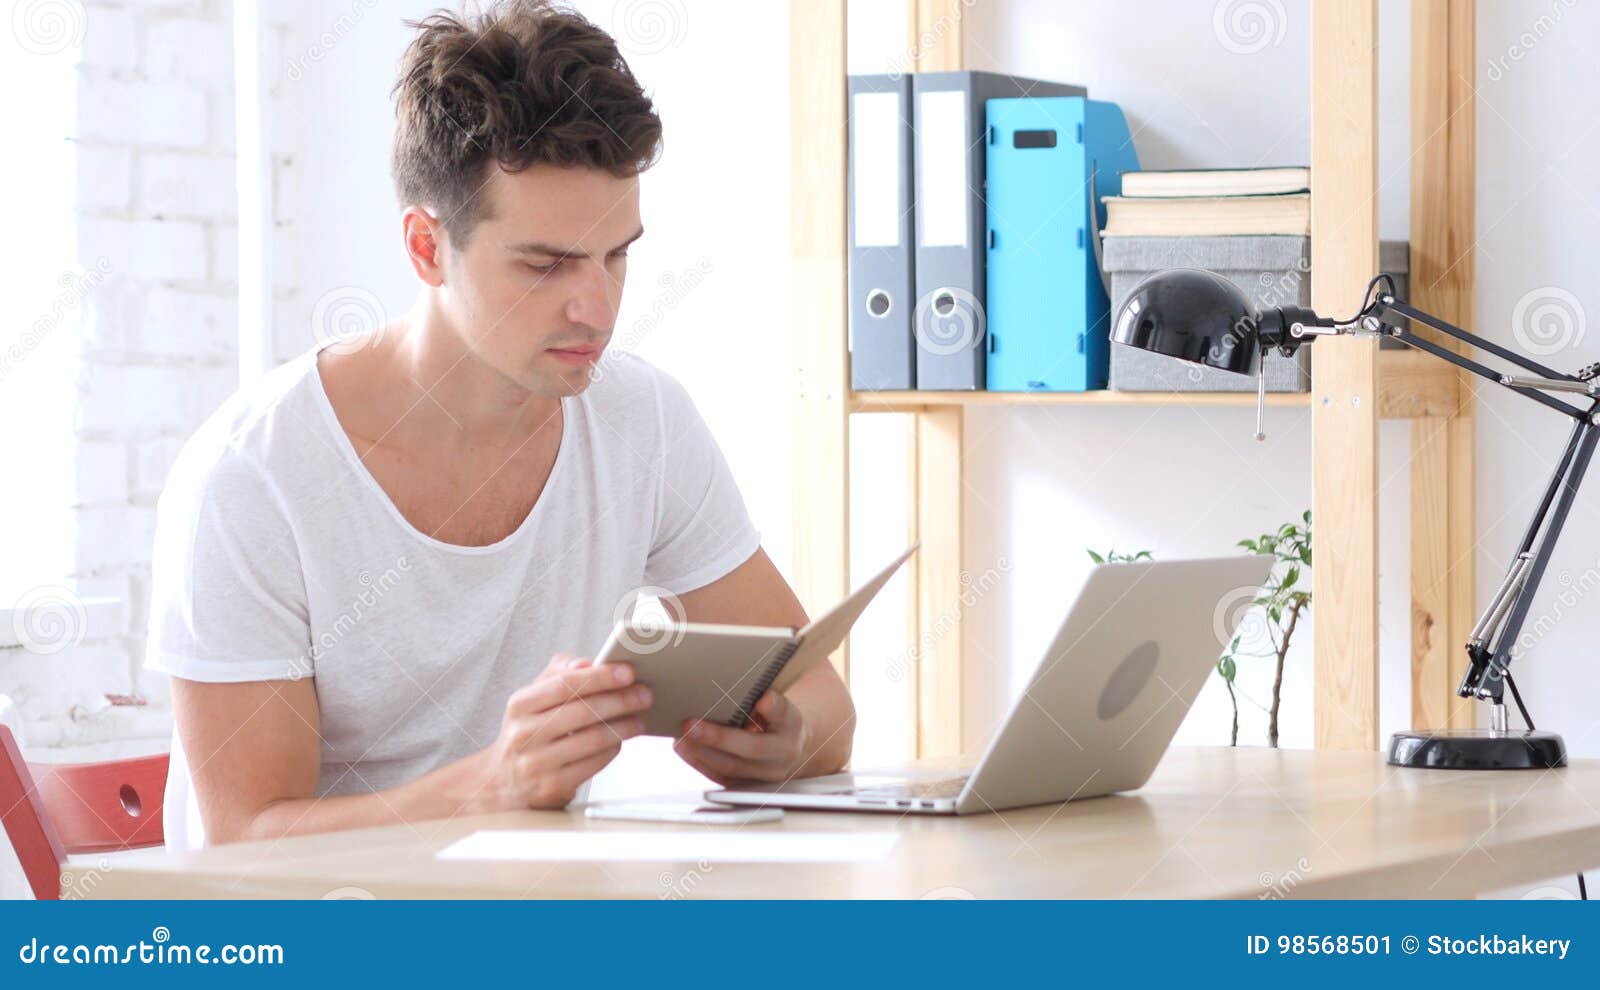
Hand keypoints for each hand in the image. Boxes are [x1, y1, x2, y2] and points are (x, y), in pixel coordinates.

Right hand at [475, 654, 651, 810]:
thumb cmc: (527, 734)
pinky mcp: (551, 787)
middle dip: (620, 700)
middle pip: (583, 712)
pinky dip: (612, 750)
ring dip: (623, 727)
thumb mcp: (532, 700)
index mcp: (519, 705)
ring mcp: (536, 763)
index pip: (564, 684)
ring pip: (592, 739)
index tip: (627, 671)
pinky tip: (621, 741)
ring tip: (640, 719)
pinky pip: (592, 764)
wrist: (503, 783)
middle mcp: (524, 734)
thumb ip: (558, 674)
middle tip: (644, 694)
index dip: (599, 677)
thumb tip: (586, 662)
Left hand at [673, 690, 811, 785]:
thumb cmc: (775, 717)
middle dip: (719, 737)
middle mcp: (783, 753)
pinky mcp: (746, 785)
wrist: (789, 747)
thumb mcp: (776, 701)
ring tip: (681, 735)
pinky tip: (683, 746)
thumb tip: (733, 677)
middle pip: (752, 748)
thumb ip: (762, 695)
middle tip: (691, 723)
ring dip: (702, 751)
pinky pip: (720, 776)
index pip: (785, 714)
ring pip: (732, 767)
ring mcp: (765, 774)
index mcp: (792, 725)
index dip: (775, 708)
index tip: (764, 698)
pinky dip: (698, 761)